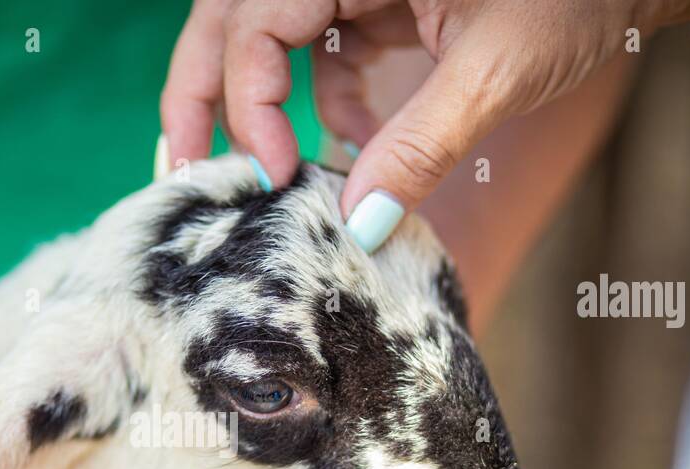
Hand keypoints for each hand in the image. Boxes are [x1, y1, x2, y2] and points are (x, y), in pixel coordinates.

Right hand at [162, 0, 688, 248]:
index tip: (276, 173)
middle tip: (192, 171)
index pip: (254, 16)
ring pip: (266, 32)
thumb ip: (420, 145)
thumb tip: (357, 226)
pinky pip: (320, 48)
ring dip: (257, 102)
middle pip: (232, 16)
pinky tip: (349, 146)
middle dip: (207, 94)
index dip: (247, 98)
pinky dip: (321, 100)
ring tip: (264, 172)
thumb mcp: (497, 69)